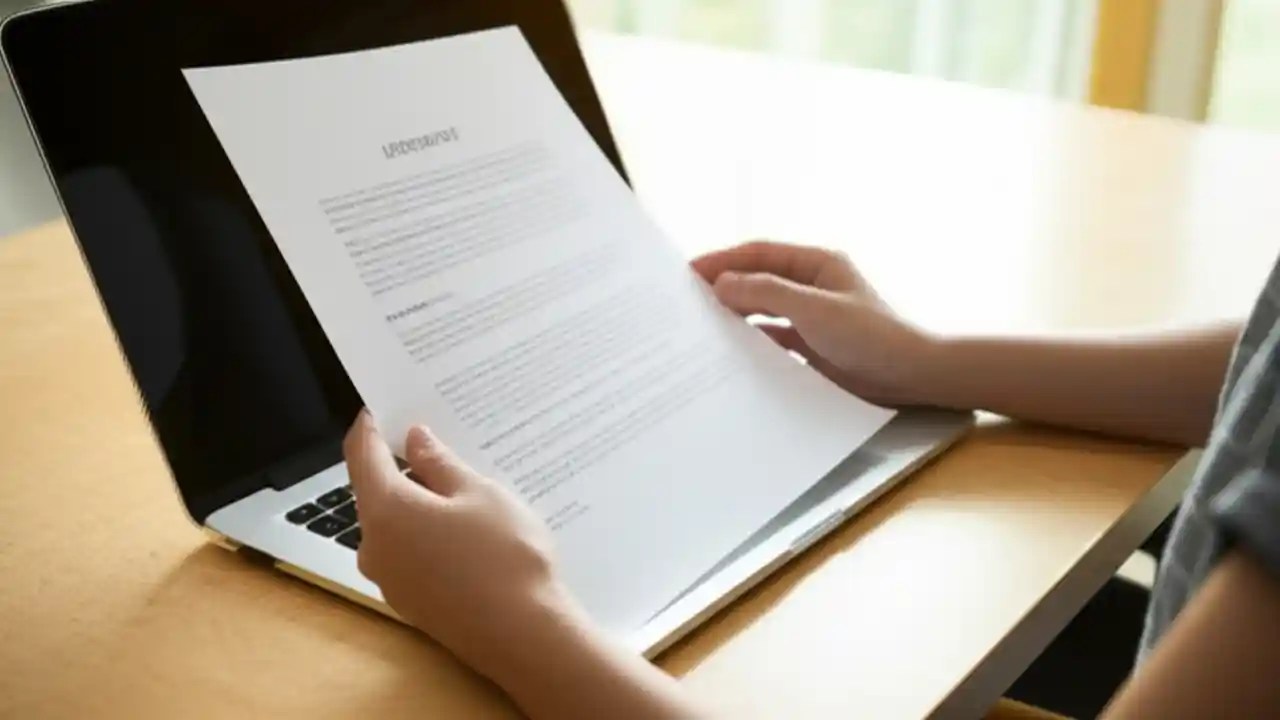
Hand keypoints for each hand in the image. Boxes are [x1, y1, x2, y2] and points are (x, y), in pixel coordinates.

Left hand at [344, 413, 706, 719]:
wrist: (524, 636)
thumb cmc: (504, 557)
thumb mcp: (479, 494)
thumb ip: (440, 464)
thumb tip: (413, 440)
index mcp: (385, 510)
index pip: (360, 455)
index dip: (368, 427)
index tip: (381, 409)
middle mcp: (374, 547)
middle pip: (375, 492)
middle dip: (399, 466)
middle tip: (433, 442)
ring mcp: (390, 580)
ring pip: (394, 526)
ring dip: (417, 503)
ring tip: (459, 487)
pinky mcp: (410, 603)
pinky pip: (409, 554)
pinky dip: (426, 534)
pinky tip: (463, 531)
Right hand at [692, 240, 936, 406]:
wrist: (912, 377)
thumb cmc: (872, 336)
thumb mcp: (816, 310)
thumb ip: (767, 293)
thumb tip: (721, 283)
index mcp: (816, 264)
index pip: (759, 254)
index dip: (722, 260)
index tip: (687, 273)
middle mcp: (811, 286)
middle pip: (757, 280)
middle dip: (723, 287)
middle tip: (684, 302)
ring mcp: (811, 317)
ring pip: (762, 311)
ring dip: (734, 317)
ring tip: (698, 328)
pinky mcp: (811, 347)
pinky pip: (772, 340)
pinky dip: (750, 343)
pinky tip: (727, 354)